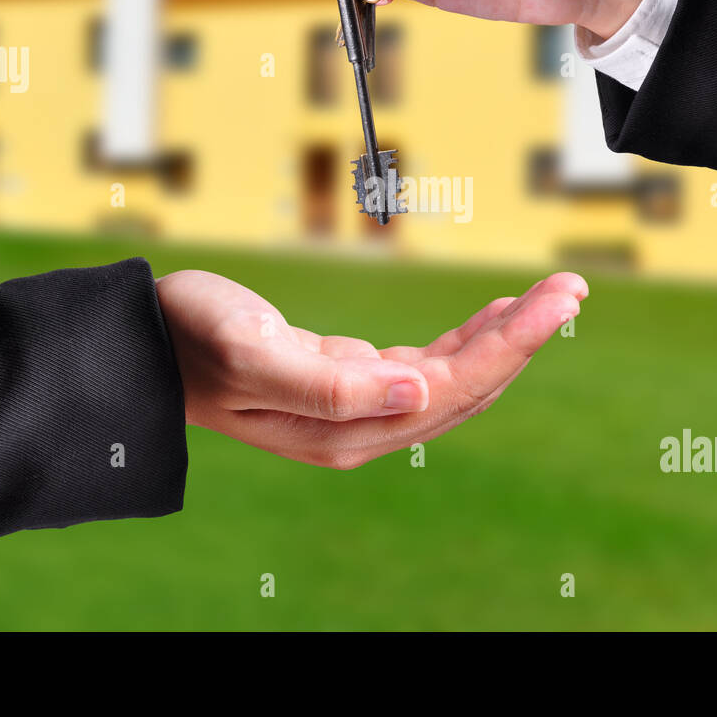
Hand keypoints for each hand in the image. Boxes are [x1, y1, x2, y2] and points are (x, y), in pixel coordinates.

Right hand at [156, 269, 585, 468]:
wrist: (145, 344)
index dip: (512, 346)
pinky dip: (468, 340)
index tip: (558, 301)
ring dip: (505, 338)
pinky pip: (430, 366)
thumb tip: (420, 389)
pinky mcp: (353, 383)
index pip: (452, 387)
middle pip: (468, 386)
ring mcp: (361, 409)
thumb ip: (332, 387)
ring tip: (551, 297)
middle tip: (571, 289)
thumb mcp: (251, 354)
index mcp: (346, 428)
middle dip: (524, 339)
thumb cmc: (189, 339)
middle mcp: (363, 426)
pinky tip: (494, 316)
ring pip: (456, 376)